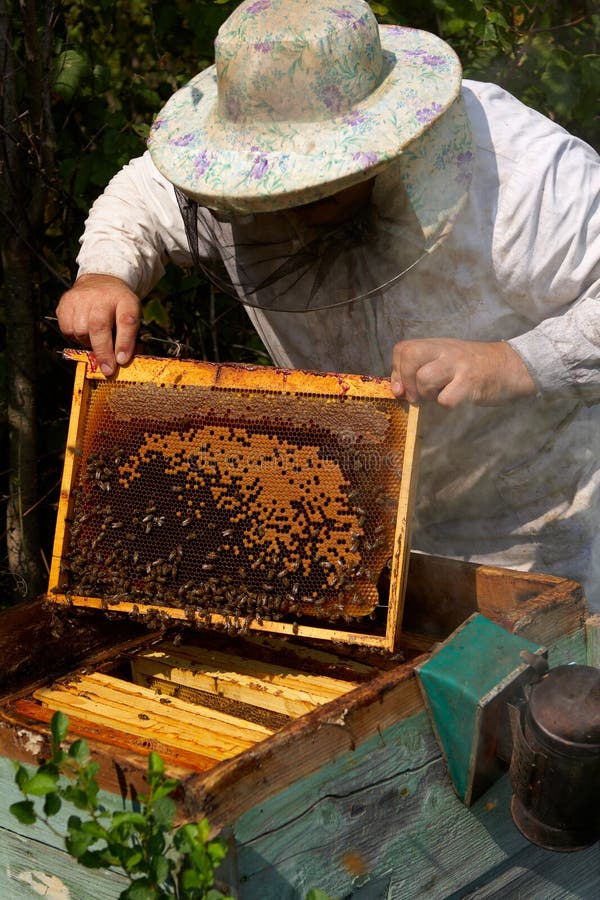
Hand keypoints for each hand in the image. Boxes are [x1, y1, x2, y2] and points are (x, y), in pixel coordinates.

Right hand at [56, 274, 140, 376]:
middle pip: (99, 326)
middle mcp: (102, 296)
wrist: (99, 282)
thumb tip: (124, 361)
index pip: (126, 320)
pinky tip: (83, 332)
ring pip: (80, 331)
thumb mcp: (132, 316)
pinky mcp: (65, 302)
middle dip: (103, 351)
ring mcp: (81, 298)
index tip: (122, 360)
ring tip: (96, 340)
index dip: (124, 342)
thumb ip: (131, 338)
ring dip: (89, 343)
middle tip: (108, 369)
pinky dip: (75, 337)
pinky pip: (67, 329)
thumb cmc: (118, 306)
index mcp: (125, 300)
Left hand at [390, 338, 536, 407]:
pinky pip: (446, 399)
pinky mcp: (471, 383)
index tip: (404, 386)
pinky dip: (446, 405)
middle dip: (406, 381)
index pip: (403, 349)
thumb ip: (421, 369)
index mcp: (436, 345)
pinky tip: (456, 400)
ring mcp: (458, 365)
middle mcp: (445, 351)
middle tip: (417, 395)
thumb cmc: (475, 367)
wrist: (512, 366)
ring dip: (425, 395)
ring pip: (424, 378)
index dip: (397, 370)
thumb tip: (397, 391)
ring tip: (437, 396)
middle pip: (409, 356)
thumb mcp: (446, 360)